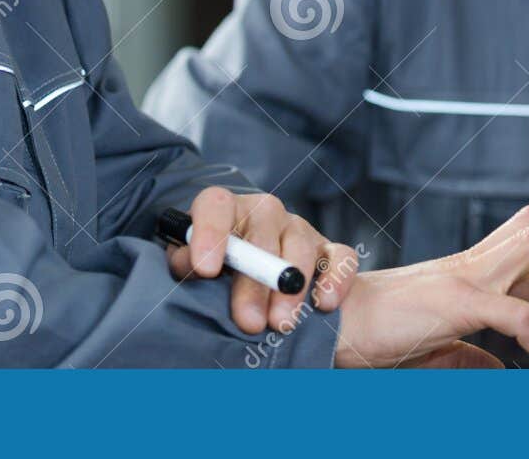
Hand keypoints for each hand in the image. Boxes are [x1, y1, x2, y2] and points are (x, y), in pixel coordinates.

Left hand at [165, 187, 359, 334]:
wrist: (259, 285)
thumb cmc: (219, 275)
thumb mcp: (196, 268)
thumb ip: (187, 263)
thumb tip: (192, 265)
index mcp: (227, 211)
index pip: (215, 205)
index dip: (209, 232)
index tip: (205, 269)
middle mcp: (264, 213)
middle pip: (262, 232)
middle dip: (254, 281)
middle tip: (249, 322)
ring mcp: (299, 229)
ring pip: (299, 245)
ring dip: (291, 288)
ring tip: (281, 324)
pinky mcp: (329, 250)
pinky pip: (341, 257)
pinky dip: (334, 279)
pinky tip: (323, 304)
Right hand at [332, 194, 528, 368]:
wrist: (331, 330)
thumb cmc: (375, 336)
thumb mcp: (437, 349)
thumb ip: (472, 354)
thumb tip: (502, 367)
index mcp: (467, 273)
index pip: (525, 243)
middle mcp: (470, 266)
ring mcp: (464, 280)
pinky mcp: (455, 303)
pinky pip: (513, 316)